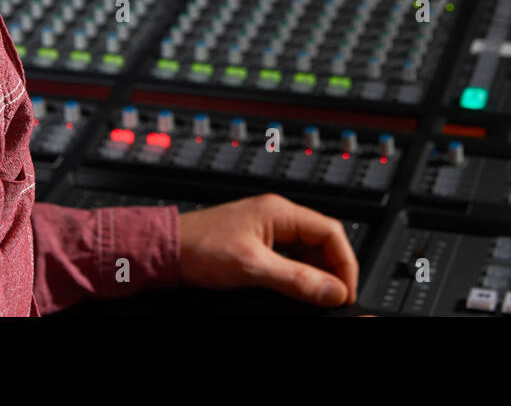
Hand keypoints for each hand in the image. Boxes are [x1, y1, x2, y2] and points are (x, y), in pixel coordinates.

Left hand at [177, 193, 358, 305]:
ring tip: (315, 299)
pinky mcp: (258, 244)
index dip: (344, 263)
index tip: (344, 291)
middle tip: (332, 299)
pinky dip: (299, 276)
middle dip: (332, 270)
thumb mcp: (253, 267)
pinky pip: (291, 258)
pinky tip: (296, 291)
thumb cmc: (199, 246)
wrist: (165, 250)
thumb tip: (331, 289)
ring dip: (316, 275)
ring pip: (308, 252)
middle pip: (323, 242)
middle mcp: (277, 217)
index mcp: (281, 211)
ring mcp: (268, 230)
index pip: (332, 232)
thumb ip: (297, 279)